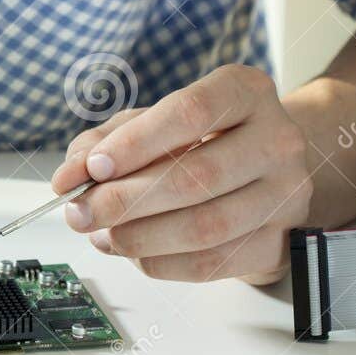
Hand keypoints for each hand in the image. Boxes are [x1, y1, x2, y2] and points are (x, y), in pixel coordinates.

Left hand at [50, 64, 313, 284]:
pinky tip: (134, 253)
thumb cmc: (200, 139)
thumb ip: (104, 142)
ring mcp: (286, 194)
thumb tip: (69, 176)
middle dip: (125, 200)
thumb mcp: (150, 122)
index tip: (93, 167)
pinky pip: (213, 263)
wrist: (265, 172)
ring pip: (206, 227)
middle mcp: (277, 140)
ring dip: (139, 237)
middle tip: (81, 212)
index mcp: (245, 92)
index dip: (136, 143)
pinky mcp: (280, 241)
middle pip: (197, 176)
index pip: (190, 112)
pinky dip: (161, 262)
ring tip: (102, 235)